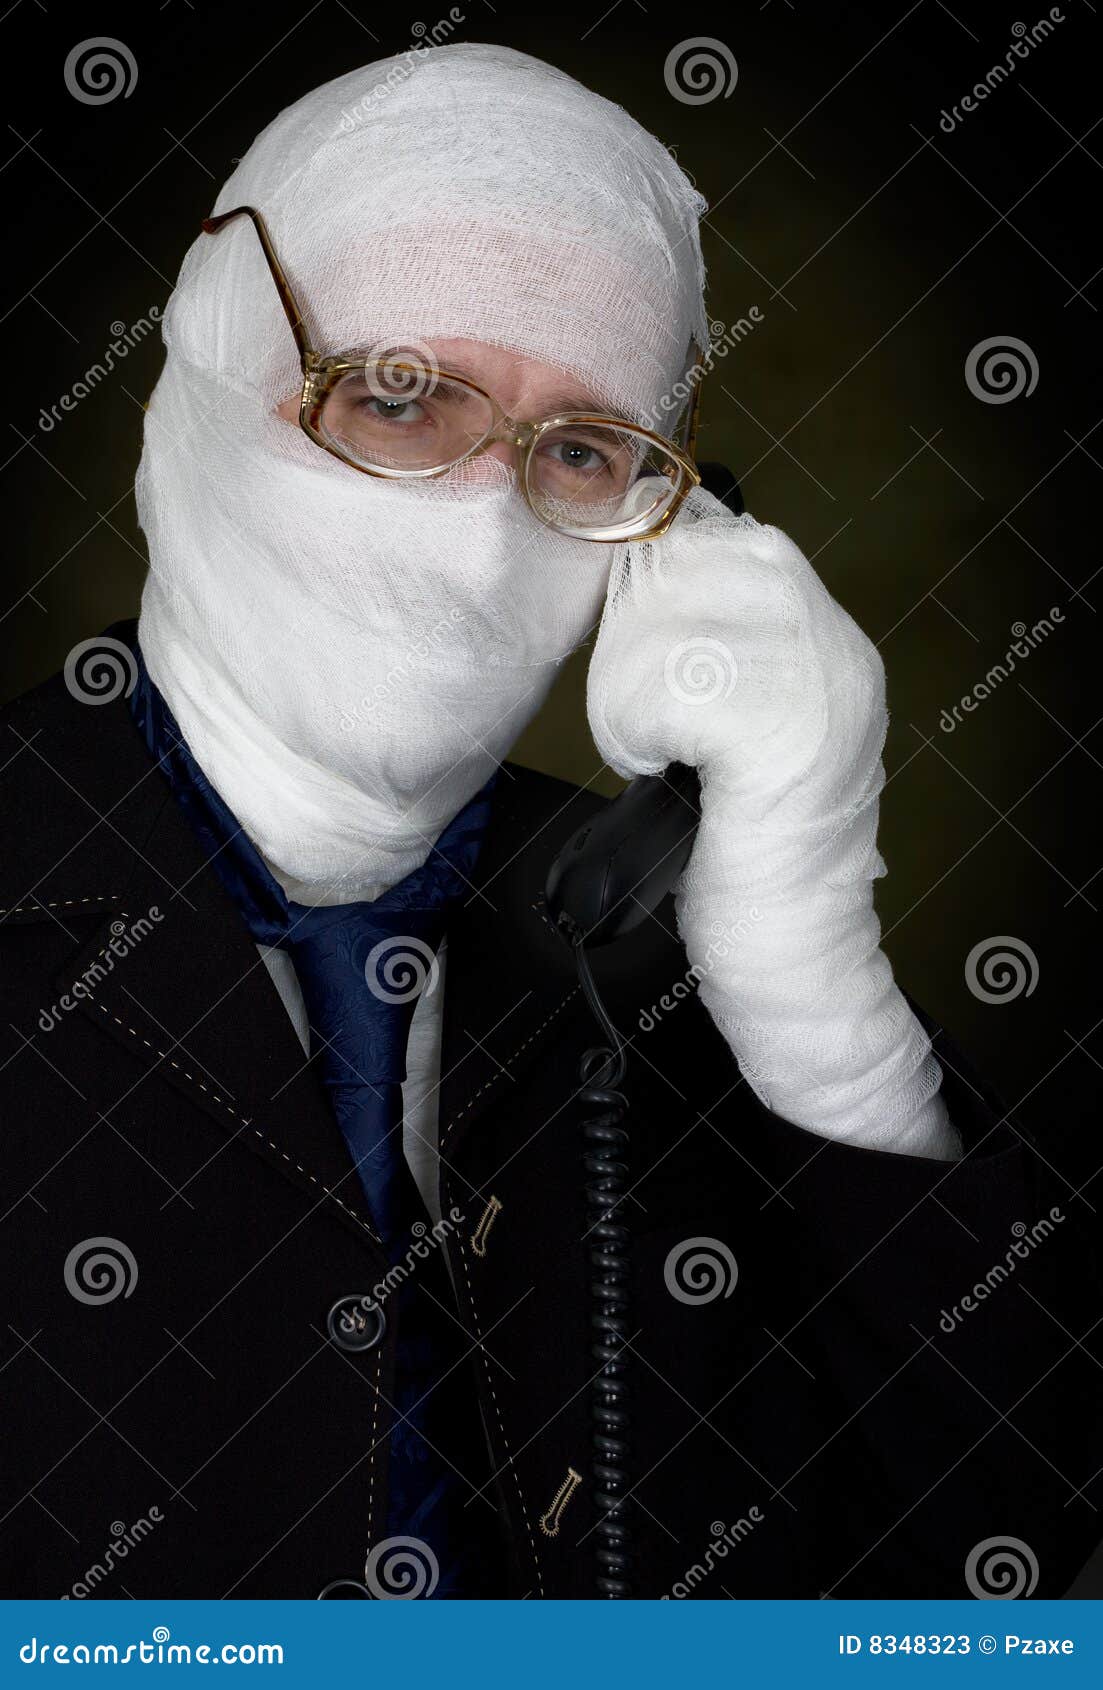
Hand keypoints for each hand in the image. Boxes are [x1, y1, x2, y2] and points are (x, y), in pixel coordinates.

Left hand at [587, 488, 956, 1158]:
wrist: (790, 952)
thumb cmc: (737, 846)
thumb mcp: (733, 721)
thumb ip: (709, 640)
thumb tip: (634, 555)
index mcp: (826, 632)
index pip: (719, 532)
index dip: (650, 582)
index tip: (637, 656)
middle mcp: (835, 643)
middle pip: (681, 567)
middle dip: (630, 646)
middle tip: (648, 726)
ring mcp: (819, 683)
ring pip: (661, 626)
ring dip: (625, 697)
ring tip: (656, 752)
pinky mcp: (784, 731)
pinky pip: (662, 684)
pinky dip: (633, 732)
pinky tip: (660, 771)